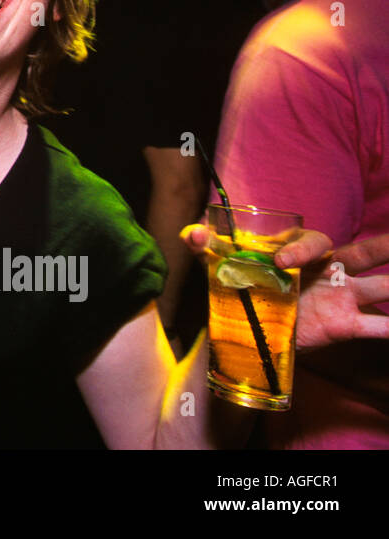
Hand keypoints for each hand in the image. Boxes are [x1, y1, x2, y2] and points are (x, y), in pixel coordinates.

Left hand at [182, 225, 388, 349]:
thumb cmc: (245, 287)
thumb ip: (208, 248)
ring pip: (379, 287)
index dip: (300, 248)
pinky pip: (375, 326)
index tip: (281, 261)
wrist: (253, 329)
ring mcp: (342, 299)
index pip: (311, 242)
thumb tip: (192, 233)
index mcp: (302, 254)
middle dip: (381, 248)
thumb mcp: (223, 268)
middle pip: (361, 254)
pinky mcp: (345, 326)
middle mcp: (329, 272)